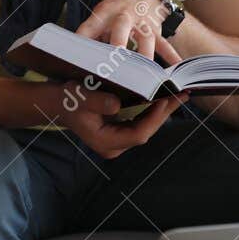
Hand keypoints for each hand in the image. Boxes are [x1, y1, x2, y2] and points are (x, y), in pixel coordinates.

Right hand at [43, 82, 187, 159]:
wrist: (56, 102)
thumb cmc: (67, 99)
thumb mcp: (80, 97)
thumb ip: (97, 101)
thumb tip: (117, 104)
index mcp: (105, 143)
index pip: (138, 134)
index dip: (154, 118)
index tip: (165, 100)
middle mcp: (114, 146)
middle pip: (146, 131)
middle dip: (164, 113)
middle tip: (182, 94)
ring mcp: (117, 140)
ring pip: (146, 126)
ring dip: (162, 110)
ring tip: (178, 93)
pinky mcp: (119, 131)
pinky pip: (141, 122)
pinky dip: (152, 109)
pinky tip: (162, 96)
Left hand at [75, 0, 180, 63]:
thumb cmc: (116, 10)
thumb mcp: (99, 16)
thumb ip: (89, 34)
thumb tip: (74, 58)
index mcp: (105, 14)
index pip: (91, 26)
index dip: (83, 38)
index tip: (76, 53)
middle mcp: (124, 16)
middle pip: (121, 27)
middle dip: (118, 42)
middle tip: (115, 58)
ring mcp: (142, 24)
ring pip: (146, 38)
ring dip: (145, 54)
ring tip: (145, 73)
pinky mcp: (156, 31)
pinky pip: (164, 44)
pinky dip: (171, 55)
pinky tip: (176, 66)